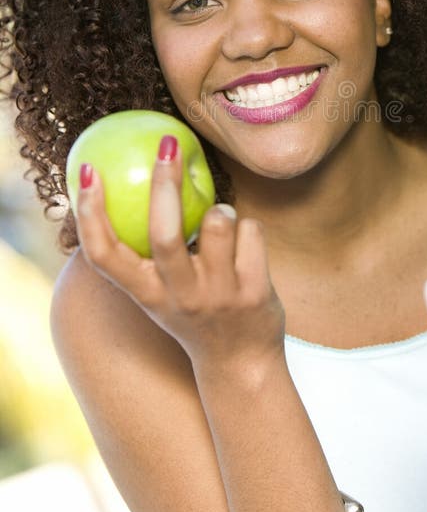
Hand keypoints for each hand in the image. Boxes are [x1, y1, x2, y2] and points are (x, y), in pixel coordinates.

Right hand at [74, 136, 285, 376]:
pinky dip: (248, 230)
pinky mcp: (254, 293)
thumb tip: (128, 188)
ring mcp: (218, 297)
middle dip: (164, 184)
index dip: (90, 212)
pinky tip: (246, 249)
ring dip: (222, 209)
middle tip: (167, 144)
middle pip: (164, 234)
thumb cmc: (195, 312)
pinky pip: (251, 231)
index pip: (104, 255)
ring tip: (221, 221)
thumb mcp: (161, 292)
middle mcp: (178, 297)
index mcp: (146, 294)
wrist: (242, 366)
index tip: (87, 170)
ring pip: (219, 222)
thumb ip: (146, 254)